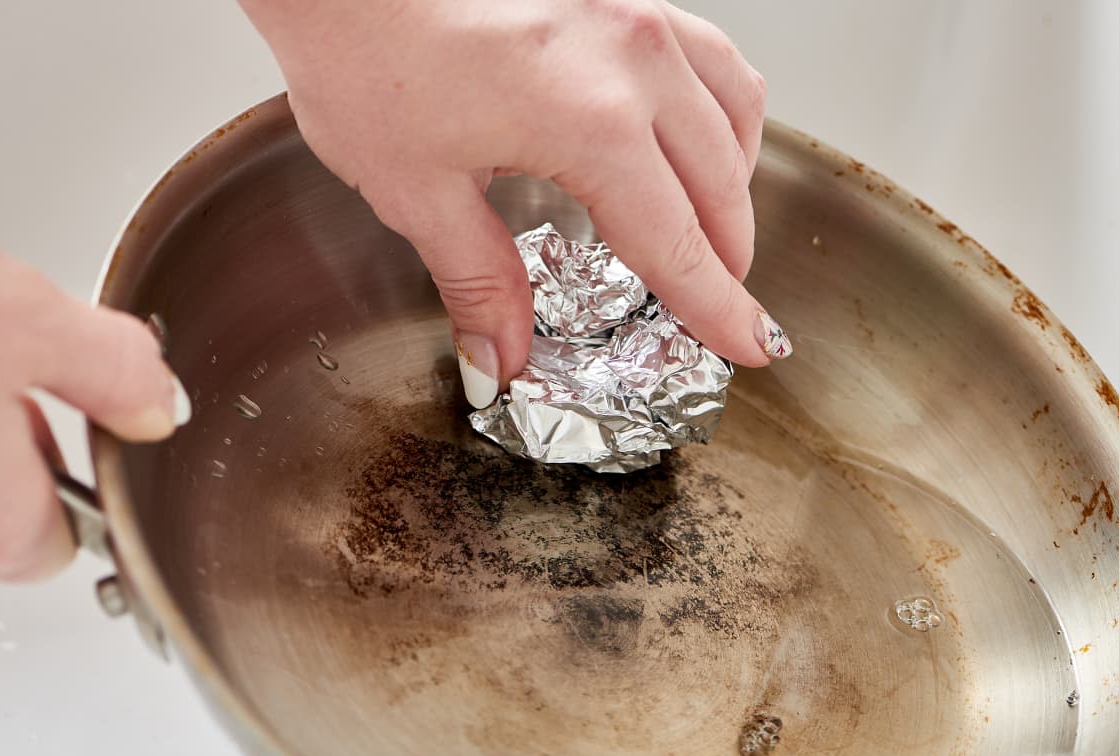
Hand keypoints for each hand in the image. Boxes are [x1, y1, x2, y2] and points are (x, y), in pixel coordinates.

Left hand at [239, 0, 787, 407]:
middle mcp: (636, 62)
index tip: (751, 344)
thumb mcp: (417, 194)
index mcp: (593, 123)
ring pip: (733, 114)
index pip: (677, 242)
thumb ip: (478, 282)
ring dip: (733, 185)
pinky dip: (720, 114)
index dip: (718, 305)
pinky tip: (695, 142)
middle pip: (721, 186)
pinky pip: (710, 59)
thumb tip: (499, 358)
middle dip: (727, 258)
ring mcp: (638, 16)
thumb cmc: (366, 55)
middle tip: (718, 306)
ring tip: (711, 235)